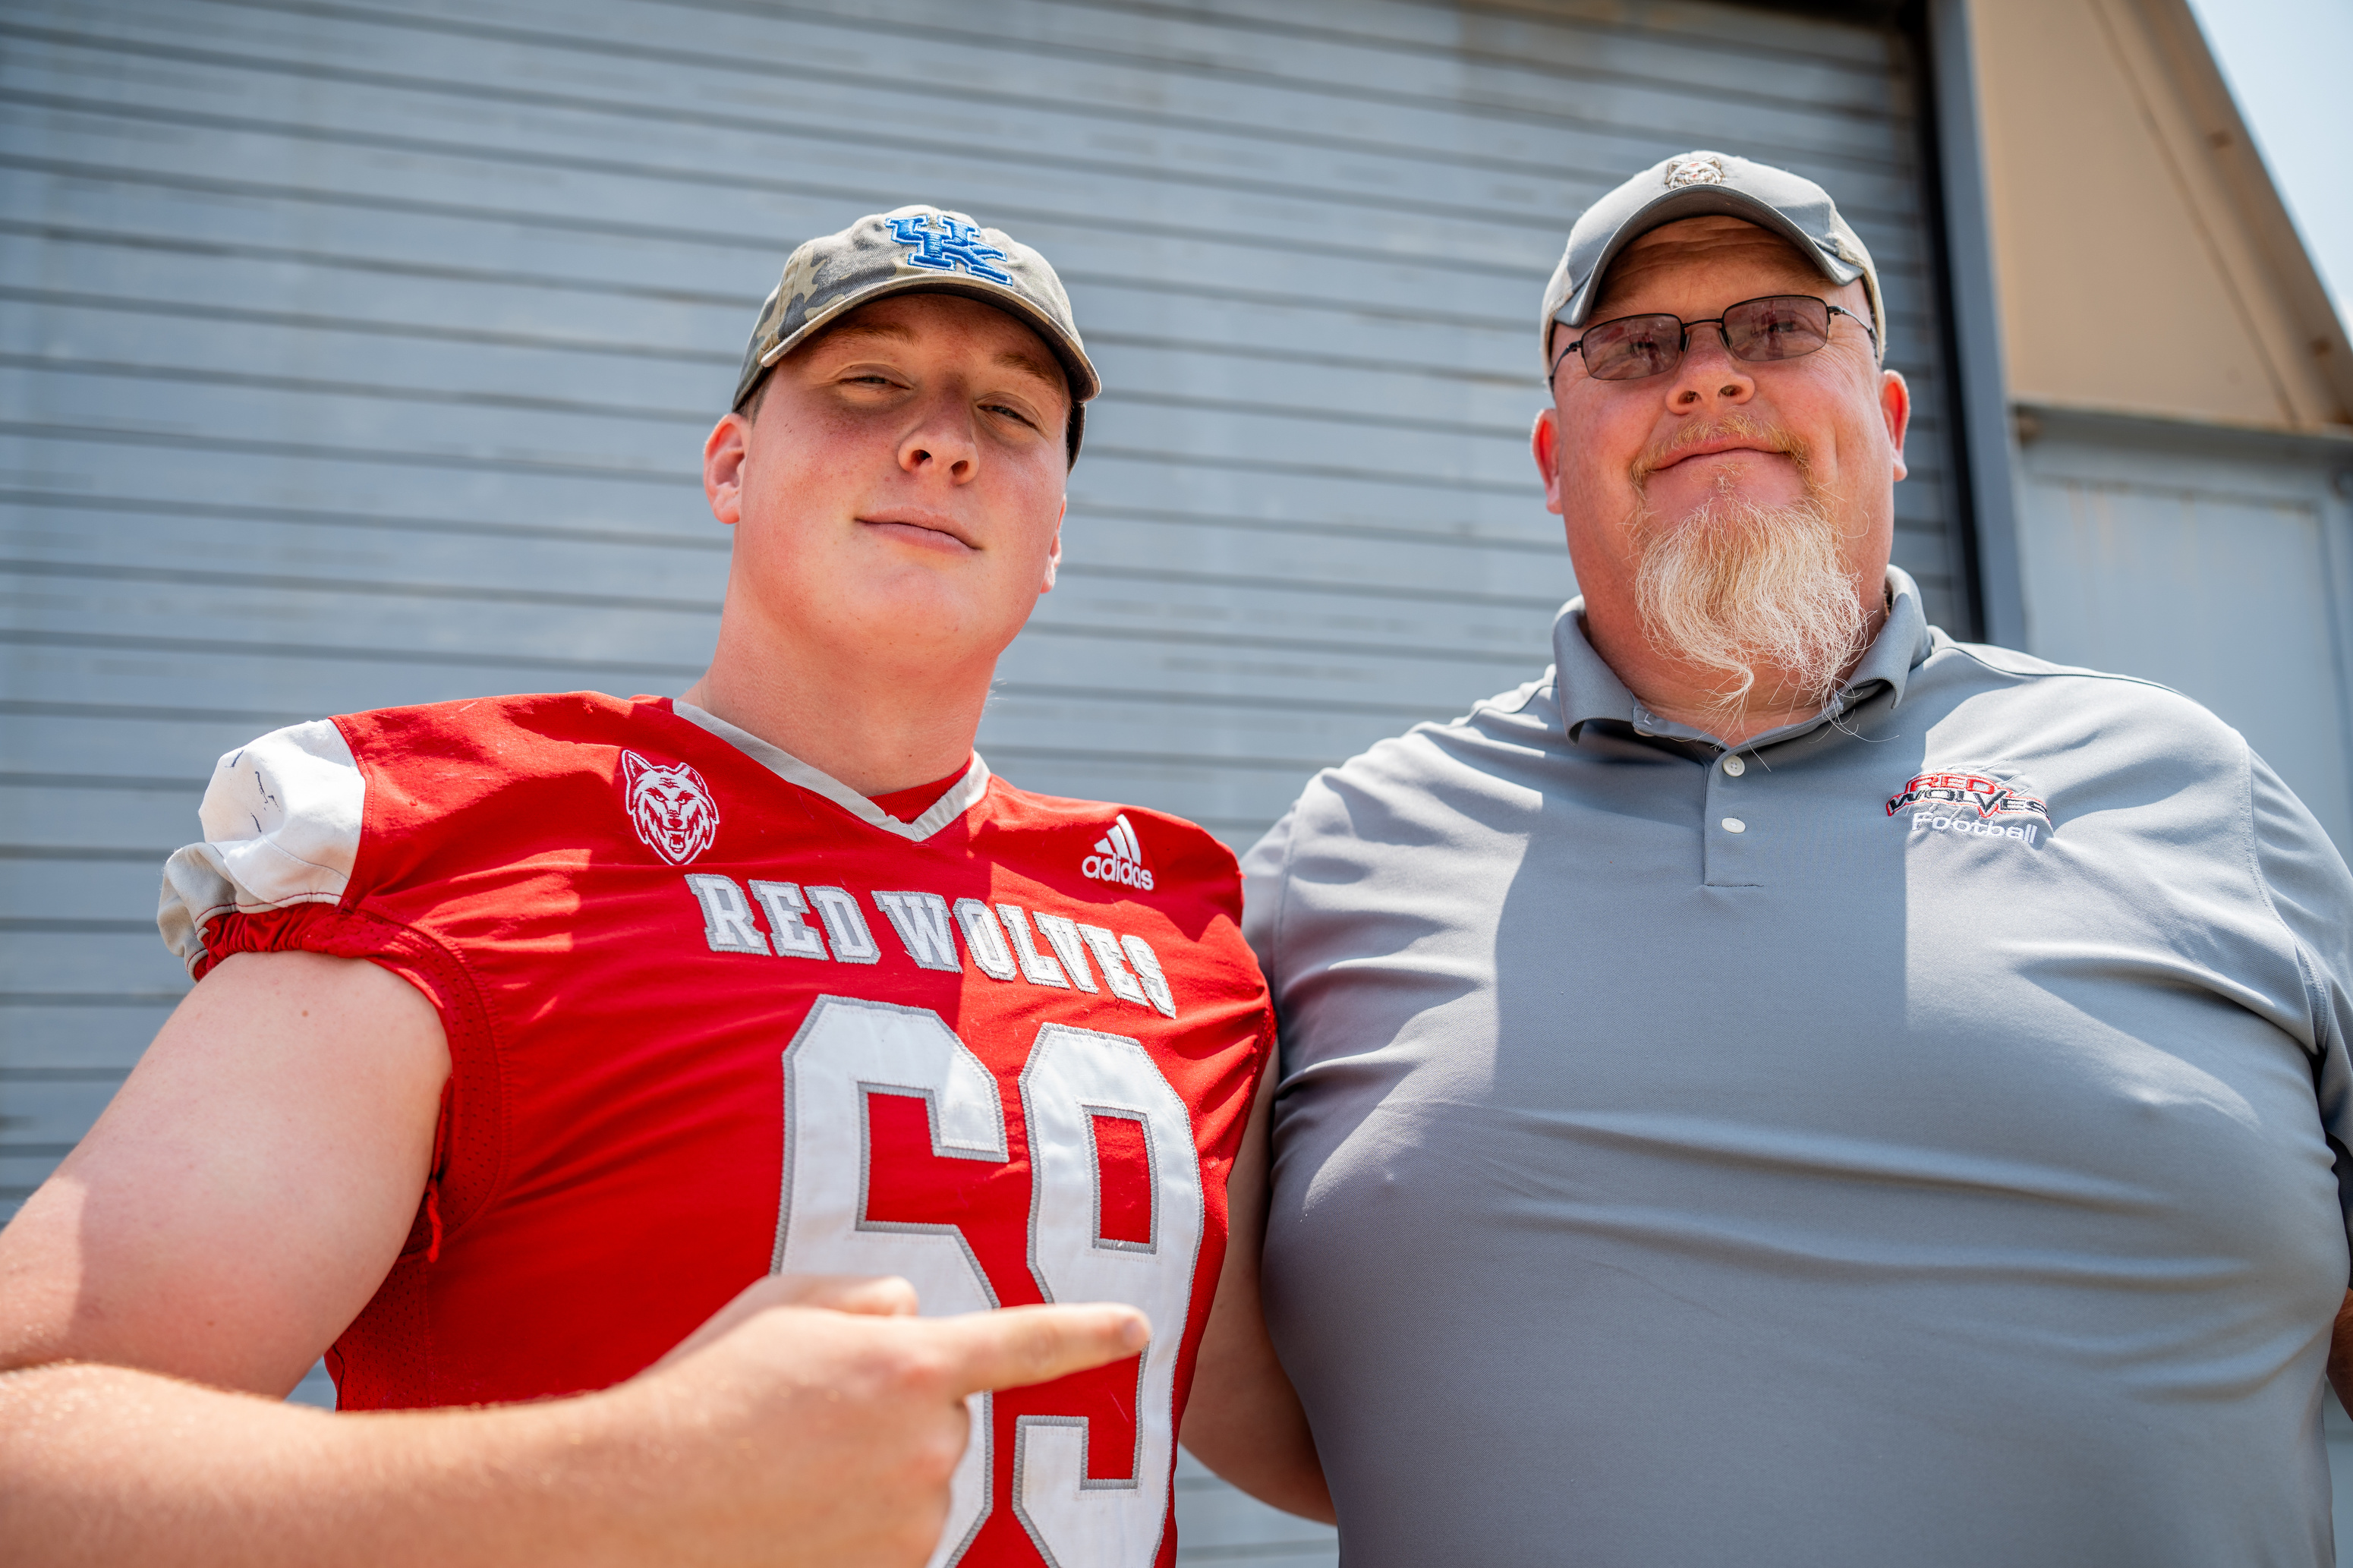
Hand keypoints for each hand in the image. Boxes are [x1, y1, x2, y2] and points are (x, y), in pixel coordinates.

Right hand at [581, 1275, 1150, 1566]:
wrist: (635, 1503)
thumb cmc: (702, 1393)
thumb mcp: (782, 1307)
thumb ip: (867, 1301)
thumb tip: (912, 1316)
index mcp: (908, 1363)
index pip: (1024, 1342)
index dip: (1088, 1332)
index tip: (1139, 1328)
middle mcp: (927, 1445)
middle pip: (945, 1421)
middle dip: (895, 1416)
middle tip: (805, 1421)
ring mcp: (911, 1521)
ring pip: (918, 1485)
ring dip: (870, 1477)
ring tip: (782, 1472)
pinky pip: (892, 1539)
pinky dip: (854, 1528)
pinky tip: (789, 1517)